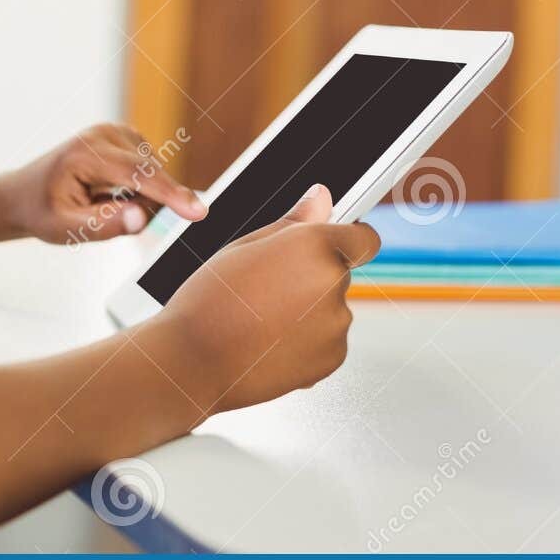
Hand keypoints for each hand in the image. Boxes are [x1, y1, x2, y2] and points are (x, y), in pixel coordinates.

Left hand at [0, 123, 206, 245]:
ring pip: (153, 171)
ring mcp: (115, 130)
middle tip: (105, 215)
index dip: (171, 195)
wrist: (24, 194)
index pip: (138, 174)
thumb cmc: (42, 212)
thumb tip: (142, 218)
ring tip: (103, 202)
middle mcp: (102, 134)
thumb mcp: (65, 229)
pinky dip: (140, 185)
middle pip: (151, 173)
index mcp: (85, 153)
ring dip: (141, 195)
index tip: (198, 212)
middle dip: (144, 204)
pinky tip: (112, 191)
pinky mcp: (124, 135)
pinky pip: (149, 167)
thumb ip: (104, 225)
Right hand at [156, 184, 379, 413]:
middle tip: (267, 288)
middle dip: (312, 278)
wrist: (195, 361)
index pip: (364, 238)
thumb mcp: (244, 247)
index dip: (349, 239)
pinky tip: (269, 341)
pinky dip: (306, 342)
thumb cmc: (210, 302)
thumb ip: (293, 222)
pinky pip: (326, 341)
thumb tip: (322, 198)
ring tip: (261, 319)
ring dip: (307, 312)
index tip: (334, 244)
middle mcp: (333, 283)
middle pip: (338, 274)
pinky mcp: (332, 358)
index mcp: (314, 246)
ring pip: (330, 309)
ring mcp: (335, 324)